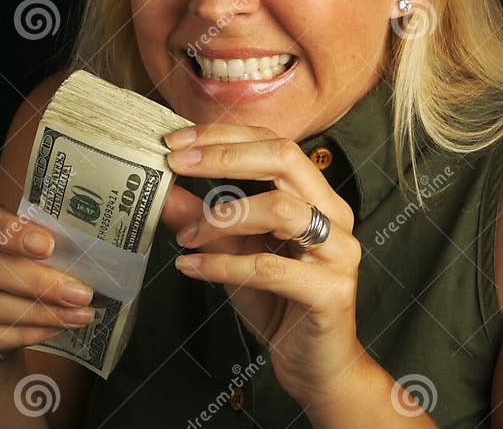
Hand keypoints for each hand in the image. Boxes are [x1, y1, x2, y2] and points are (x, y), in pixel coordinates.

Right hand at [0, 192, 96, 369]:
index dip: (10, 232)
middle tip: (80, 293)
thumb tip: (81, 249)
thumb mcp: (16, 237)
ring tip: (77, 314)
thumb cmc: (5, 259)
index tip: (48, 246)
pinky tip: (53, 328)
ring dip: (37, 312)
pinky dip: (23, 333)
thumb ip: (36, 237)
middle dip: (37, 281)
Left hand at [163, 124, 365, 406]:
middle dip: (225, 156)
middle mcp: (334, 214)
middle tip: (177, 164)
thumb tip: (163, 191)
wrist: (315, 367)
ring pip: (281, 208)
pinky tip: (191, 267)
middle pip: (286, 158)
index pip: (274, 143)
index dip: (224, 136)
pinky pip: (271, 268)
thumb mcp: (234, 254)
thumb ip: (206, 221)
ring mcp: (338, 251)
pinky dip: (224, 266)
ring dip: (223, 216)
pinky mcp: (331, 291)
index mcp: (316, 196)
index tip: (175, 141)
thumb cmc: (279, 304)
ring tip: (185, 236)